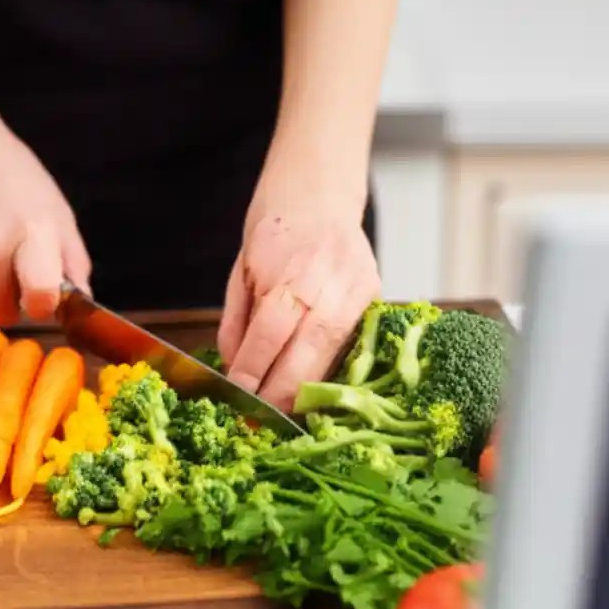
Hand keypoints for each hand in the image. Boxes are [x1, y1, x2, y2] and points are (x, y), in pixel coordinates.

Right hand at [0, 109, 91, 326]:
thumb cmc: (11, 173)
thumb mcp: (56, 209)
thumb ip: (72, 258)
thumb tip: (82, 299)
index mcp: (33, 233)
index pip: (40, 299)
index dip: (43, 305)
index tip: (43, 297)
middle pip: (2, 311)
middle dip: (11, 300)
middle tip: (14, 269)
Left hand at [218, 165, 379, 409]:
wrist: (319, 192)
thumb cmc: (274, 230)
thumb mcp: (241, 269)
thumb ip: (238, 320)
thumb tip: (233, 365)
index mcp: (287, 267)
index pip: (269, 331)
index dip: (253, 369)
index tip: (238, 395)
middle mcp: (328, 278)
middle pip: (308, 349)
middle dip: (284, 390)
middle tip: (263, 417)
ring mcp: (357, 287)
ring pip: (333, 350)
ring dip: (309, 386)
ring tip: (286, 412)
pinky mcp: (375, 296)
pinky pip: (350, 342)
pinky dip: (331, 367)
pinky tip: (315, 388)